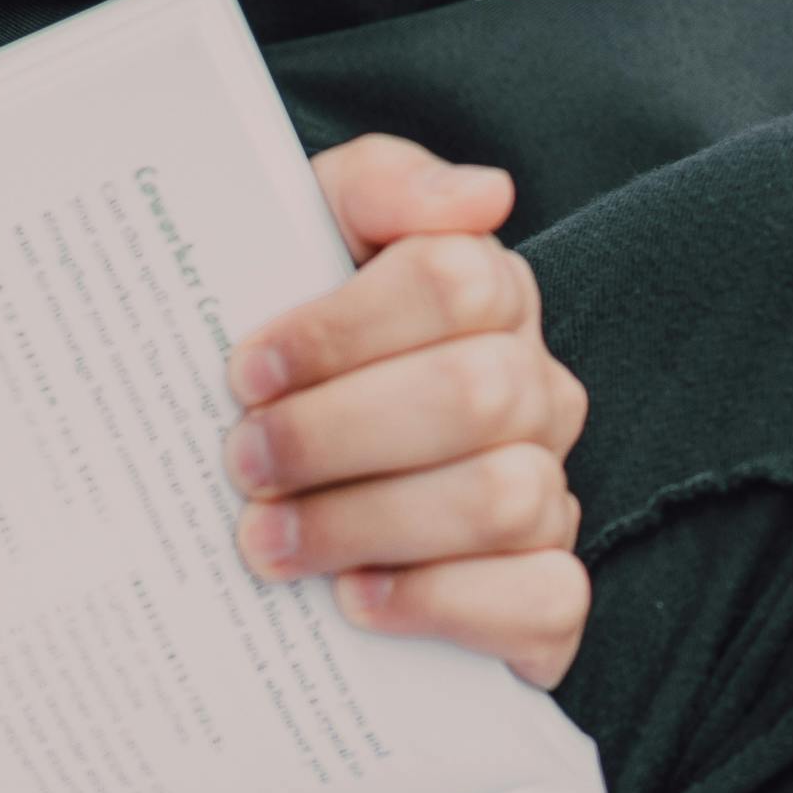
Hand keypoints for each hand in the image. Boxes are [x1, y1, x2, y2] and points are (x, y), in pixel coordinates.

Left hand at [226, 138, 591, 687]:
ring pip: (505, 499)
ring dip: (369, 524)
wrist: (275, 480)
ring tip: (267, 542)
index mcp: (487, 294)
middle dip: (341, 434)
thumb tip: (482, 195)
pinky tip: (356, 600)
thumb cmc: (291, 354)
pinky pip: (542, 602)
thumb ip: (376, 187)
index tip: (246, 370)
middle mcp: (534, 391)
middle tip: (243, 464)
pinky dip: (444, 604)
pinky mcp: (546, 598)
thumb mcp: (307, 242)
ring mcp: (550, 494)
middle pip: (477, 395)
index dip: (345, 329)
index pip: (456, 283)